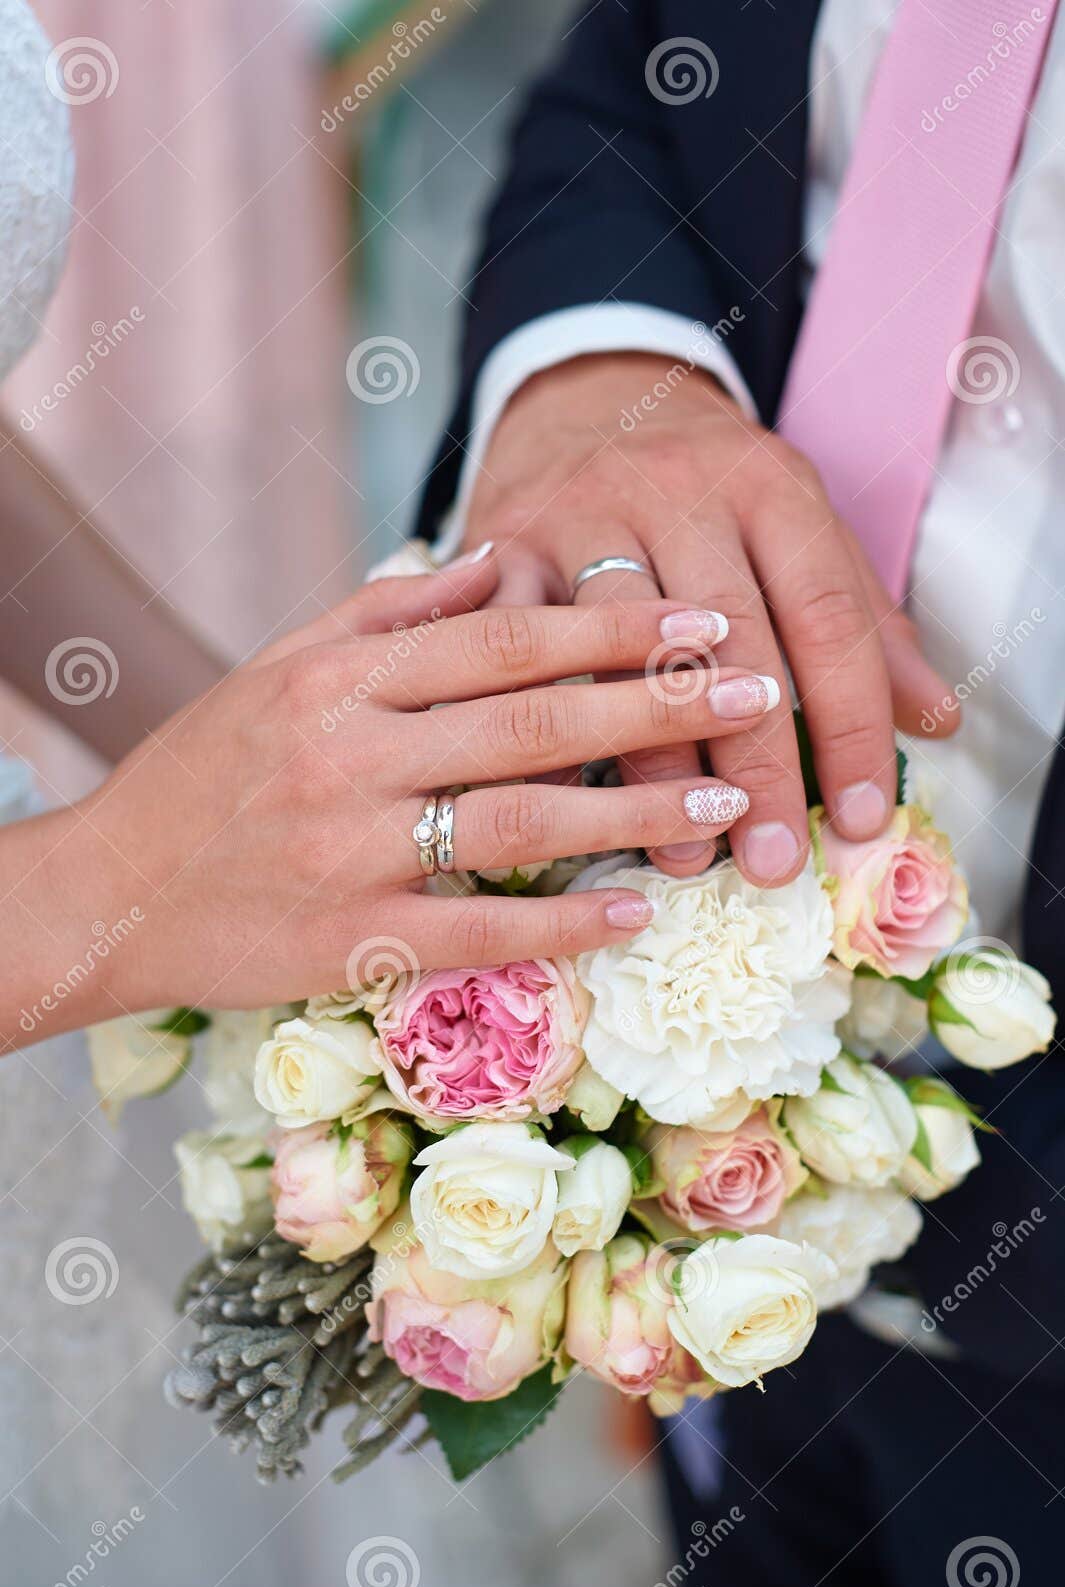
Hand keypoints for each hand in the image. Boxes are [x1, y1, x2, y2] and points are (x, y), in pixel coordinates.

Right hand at [3, 549, 776, 1046]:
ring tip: (730, 797)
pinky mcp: (350, 940)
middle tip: (761, 692)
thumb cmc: (207, 770)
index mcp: (339, 674)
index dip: (617, 627)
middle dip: (659, 703)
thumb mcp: (282, 665)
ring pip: (521, 821)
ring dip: (637, 811)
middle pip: (534, 721)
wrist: (110, 888)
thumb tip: (505, 557)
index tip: (708, 618)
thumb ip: (392, 609)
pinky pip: (478, 929)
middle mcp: (348, 752)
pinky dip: (565, 925)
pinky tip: (639, 913)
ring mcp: (350, 850)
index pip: (507, 637)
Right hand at [462, 352, 954, 883]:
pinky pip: (522, 648)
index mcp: (769, 484)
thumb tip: (937, 722)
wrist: (583, 401)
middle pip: (730, 640)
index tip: (863, 817)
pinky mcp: (505, 544)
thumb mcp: (801, 531)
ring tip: (683, 851)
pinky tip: (568, 802)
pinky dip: (544, 726)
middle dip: (758, 764)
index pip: (825, 614)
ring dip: (655, 763)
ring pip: (621, 651)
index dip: (851, 723)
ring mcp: (583, 512)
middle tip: (773, 861)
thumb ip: (868, 623)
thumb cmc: (708, 491)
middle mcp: (677, 488)